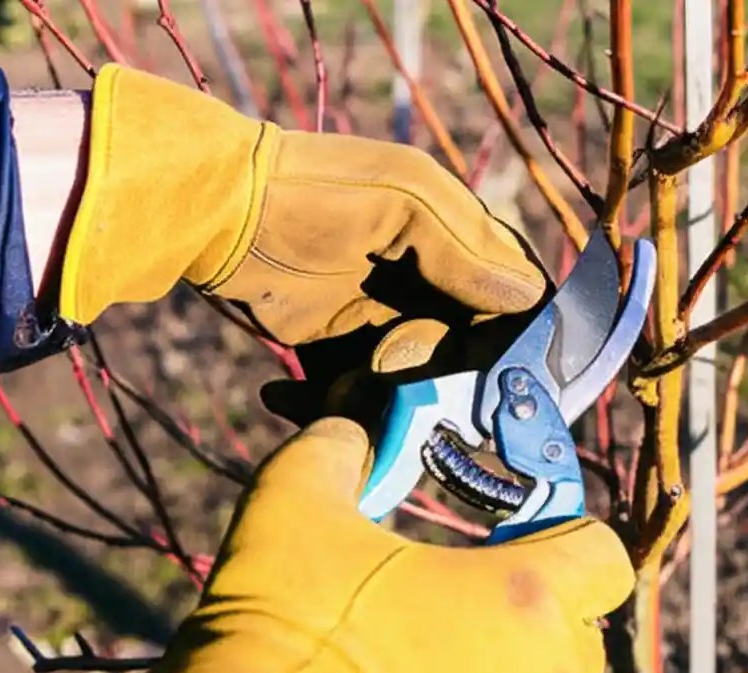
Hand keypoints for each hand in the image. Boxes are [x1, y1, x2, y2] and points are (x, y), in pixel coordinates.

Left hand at [56, 64, 549, 422]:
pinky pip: (356, 398)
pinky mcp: (337, 351)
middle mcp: (431, 284)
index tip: (495, 367)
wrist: (215, 212)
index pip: (515, 299)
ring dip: (384, 387)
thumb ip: (464, 250)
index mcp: (459, 238)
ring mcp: (385, 320)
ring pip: (416, 386)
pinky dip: (328, 405)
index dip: (515, 338)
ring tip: (349, 365)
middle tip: (388, 350)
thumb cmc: (317, 193)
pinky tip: (286, 389)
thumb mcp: (402, 204)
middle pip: (469, 356)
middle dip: (438, 367)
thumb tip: (532, 297)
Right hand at [92, 417, 634, 672]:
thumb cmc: (283, 634)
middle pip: (579, 626)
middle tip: (465, 585)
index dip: (564, 528)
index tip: (517, 525)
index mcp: (524, 599)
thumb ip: (338, 448)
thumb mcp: (296, 508)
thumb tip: (349, 427)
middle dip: (536, 603)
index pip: (604, 551)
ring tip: (435, 648)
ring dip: (508, 663)